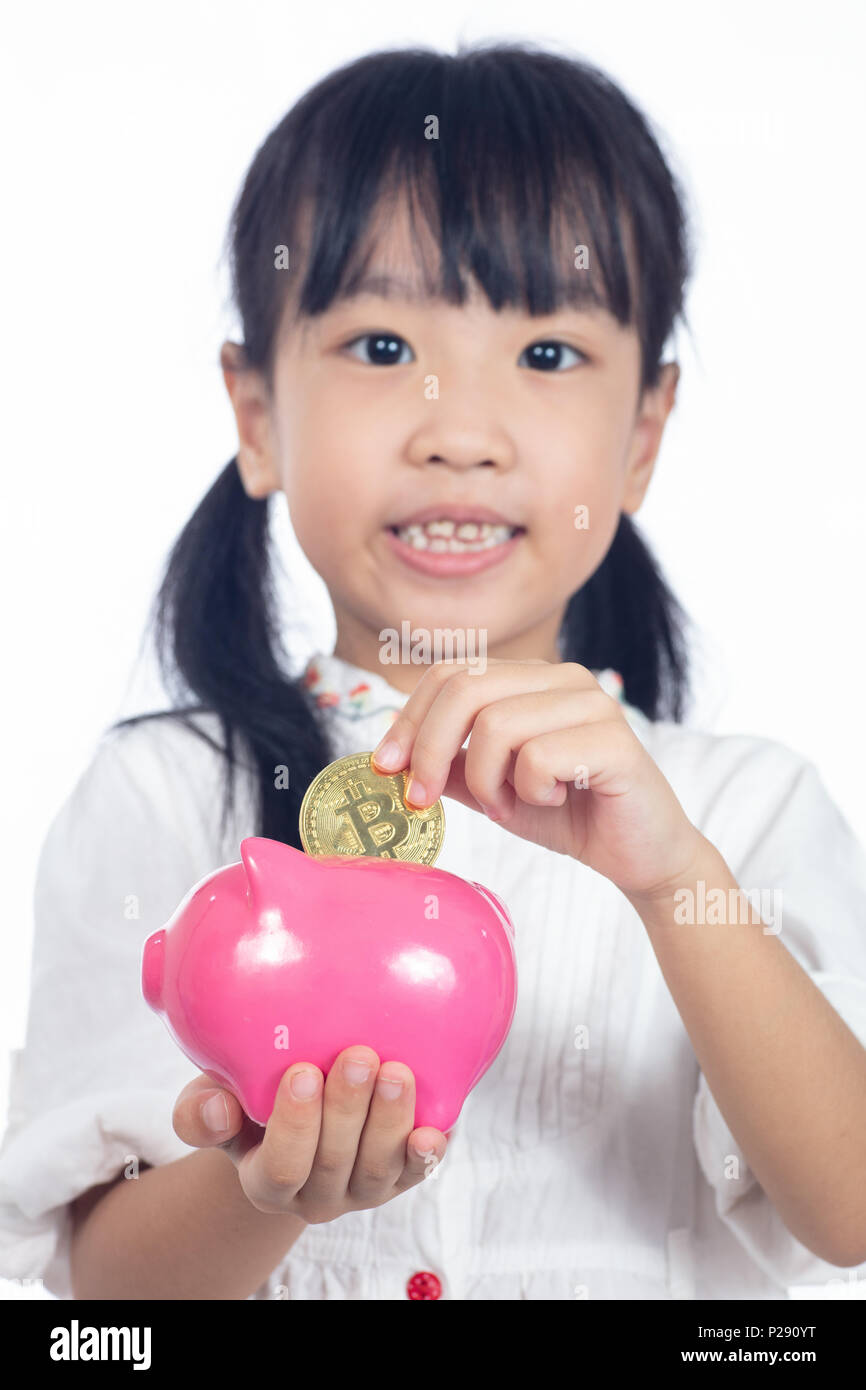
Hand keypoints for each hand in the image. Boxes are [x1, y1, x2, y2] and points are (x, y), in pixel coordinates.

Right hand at [172, 1047, 446, 1221]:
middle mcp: (316, 1194)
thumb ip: (200, 1111)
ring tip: (396, 1071)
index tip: (302, 1071)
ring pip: (378, 1165)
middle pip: (335, 1161)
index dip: (294, 1124)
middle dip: (348, 1108)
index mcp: (266, 1182)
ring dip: (390, 1118)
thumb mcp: (214, 1103)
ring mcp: (362, 1188)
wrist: (295, 1113)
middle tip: (357, 1056)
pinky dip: (427, 1153)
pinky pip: (417, 1171)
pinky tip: (434, 1130)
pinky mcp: (400, 1176)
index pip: (280, 1167)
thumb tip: (218, 1108)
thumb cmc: (249, 1099)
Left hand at [371, 657, 706, 901]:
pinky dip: (531, 792)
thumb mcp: (493, 790)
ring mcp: (593, 703)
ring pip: (496, 727)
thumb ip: (451, 767)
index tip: (386, 765)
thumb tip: (391, 758)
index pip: (451, 673)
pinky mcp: (615, 739)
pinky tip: (557, 800)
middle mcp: (563, 678)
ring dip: (488, 783)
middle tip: (424, 799)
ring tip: (512, 805)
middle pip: (465, 690)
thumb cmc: (571, 815)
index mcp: (532, 679)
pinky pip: (538, 757)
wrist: (640, 856)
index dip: (410, 718)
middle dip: (430, 750)